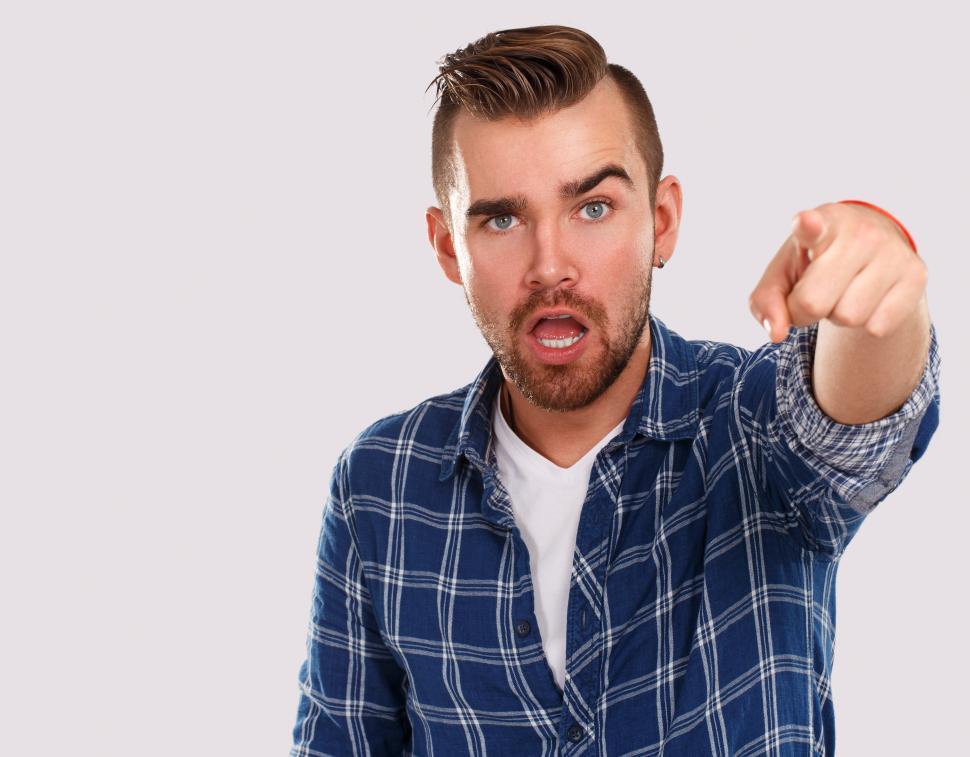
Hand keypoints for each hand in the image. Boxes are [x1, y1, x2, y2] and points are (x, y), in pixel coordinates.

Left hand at [748, 202, 926, 342]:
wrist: (871, 249)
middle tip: (814, 293)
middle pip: (814, 303)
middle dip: (804, 311)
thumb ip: (766, 302)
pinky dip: (866, 324)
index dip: (807, 227)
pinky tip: (868, 299)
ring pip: (848, 318)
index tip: (805, 223)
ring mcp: (892, 252)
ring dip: (837, 316)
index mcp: (821, 223)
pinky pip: (877, 327)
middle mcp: (860, 232)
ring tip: (843, 292)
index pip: (812, 227)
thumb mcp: (783, 275)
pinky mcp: (916, 275)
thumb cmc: (814, 263)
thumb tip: (776, 333)